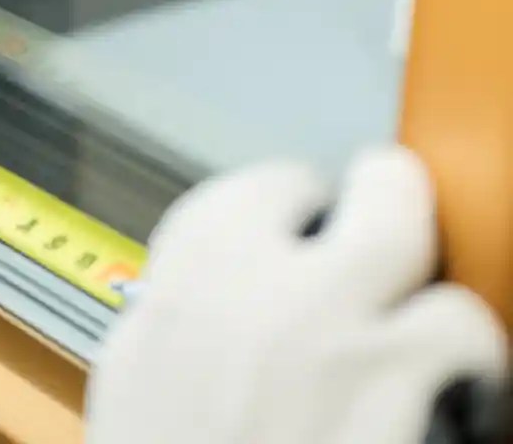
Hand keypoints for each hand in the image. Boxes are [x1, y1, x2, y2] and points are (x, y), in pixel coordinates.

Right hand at [86, 146, 507, 443]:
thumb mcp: (131, 375)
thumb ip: (175, 311)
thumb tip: (212, 283)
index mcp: (187, 278)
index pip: (265, 188)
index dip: (294, 203)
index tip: (304, 214)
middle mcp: (268, 292)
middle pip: (379, 194)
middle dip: (393, 197)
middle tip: (392, 207)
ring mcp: (339, 347)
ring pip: (438, 272)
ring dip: (437, 300)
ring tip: (428, 327)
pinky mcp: (396, 407)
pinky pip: (462, 345)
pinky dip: (465, 364)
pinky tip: (448, 391)